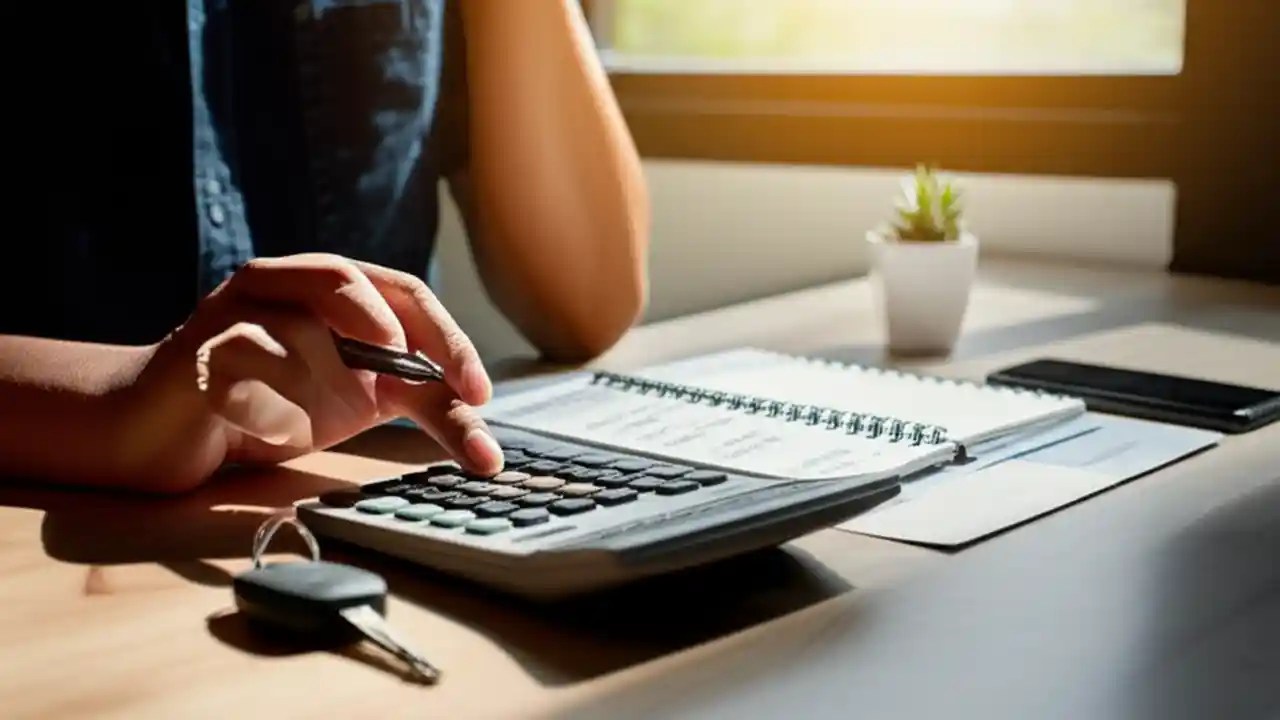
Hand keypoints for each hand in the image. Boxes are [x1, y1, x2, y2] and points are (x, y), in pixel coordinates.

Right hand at [113, 254, 502, 491]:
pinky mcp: (195, 347)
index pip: (405, 293)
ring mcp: (235, 308)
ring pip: (297, 327)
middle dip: (399, 339)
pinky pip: (244, 365)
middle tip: (427, 391)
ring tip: (316, 420)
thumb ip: (420, 400)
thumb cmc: (274, 403)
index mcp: (335, 289)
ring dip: (321, 383)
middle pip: (351, 282)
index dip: (448, 339)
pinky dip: (272, 406)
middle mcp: (286, 282)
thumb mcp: (364, 400)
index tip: (479, 395)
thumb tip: (487, 440)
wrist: (168, 431)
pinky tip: (276, 431)